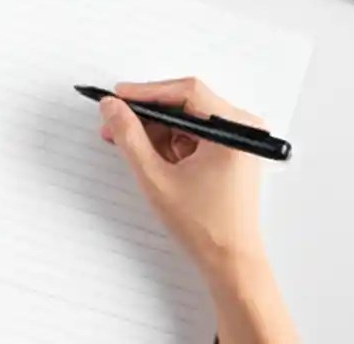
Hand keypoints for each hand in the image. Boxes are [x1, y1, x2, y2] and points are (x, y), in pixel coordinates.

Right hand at [99, 78, 297, 342]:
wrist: (230, 261)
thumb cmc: (203, 226)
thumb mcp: (156, 178)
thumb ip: (129, 137)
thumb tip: (111, 107)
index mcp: (234, 129)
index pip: (186, 92)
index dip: (147, 91)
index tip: (118, 97)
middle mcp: (242, 129)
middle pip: (186, 104)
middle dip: (147, 115)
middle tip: (114, 122)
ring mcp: (237, 141)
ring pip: (186, 120)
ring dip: (155, 131)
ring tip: (126, 145)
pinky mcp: (229, 153)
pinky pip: (193, 136)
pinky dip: (169, 143)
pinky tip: (148, 157)